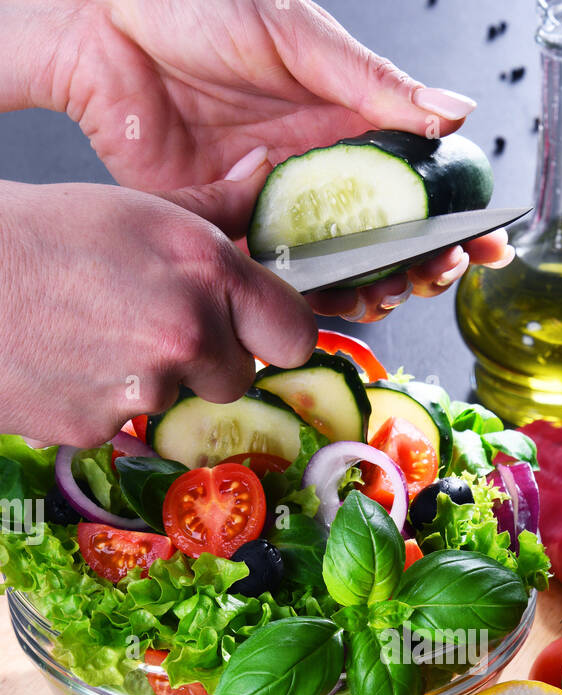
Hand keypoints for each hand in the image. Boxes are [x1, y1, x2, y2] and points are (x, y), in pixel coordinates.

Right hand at [0, 173, 314, 444]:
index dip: (275, 333)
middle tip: (152, 322)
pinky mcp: (102, 427)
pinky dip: (103, 400)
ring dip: (151, 378)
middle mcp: (187, 332)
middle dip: (207, 359)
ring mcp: (146, 387)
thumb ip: (212, 211)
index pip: (296, 334)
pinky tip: (70, 360)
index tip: (257, 329)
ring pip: (178, 399)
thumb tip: (260, 177)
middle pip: (238, 377)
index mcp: (206, 270)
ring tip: (97, 333)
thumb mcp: (134, 208)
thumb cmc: (40, 236)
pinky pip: (125, 423)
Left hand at [40, 0, 512, 318]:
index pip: (413, 186)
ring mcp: (269, 206)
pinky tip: (324, 303)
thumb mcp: (300, 39)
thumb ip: (375, 86)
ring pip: (330, 271)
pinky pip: (265, 277)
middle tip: (438, 275)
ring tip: (390, 295)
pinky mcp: (219, 229)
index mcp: (342, 126)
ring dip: (367, 292)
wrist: (101, 22)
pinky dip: (296, 298)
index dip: (453, 221)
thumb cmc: (199, 7)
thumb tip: (457, 114)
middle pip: (380, 241)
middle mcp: (312, 174)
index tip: (486, 245)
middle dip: (420, 267)